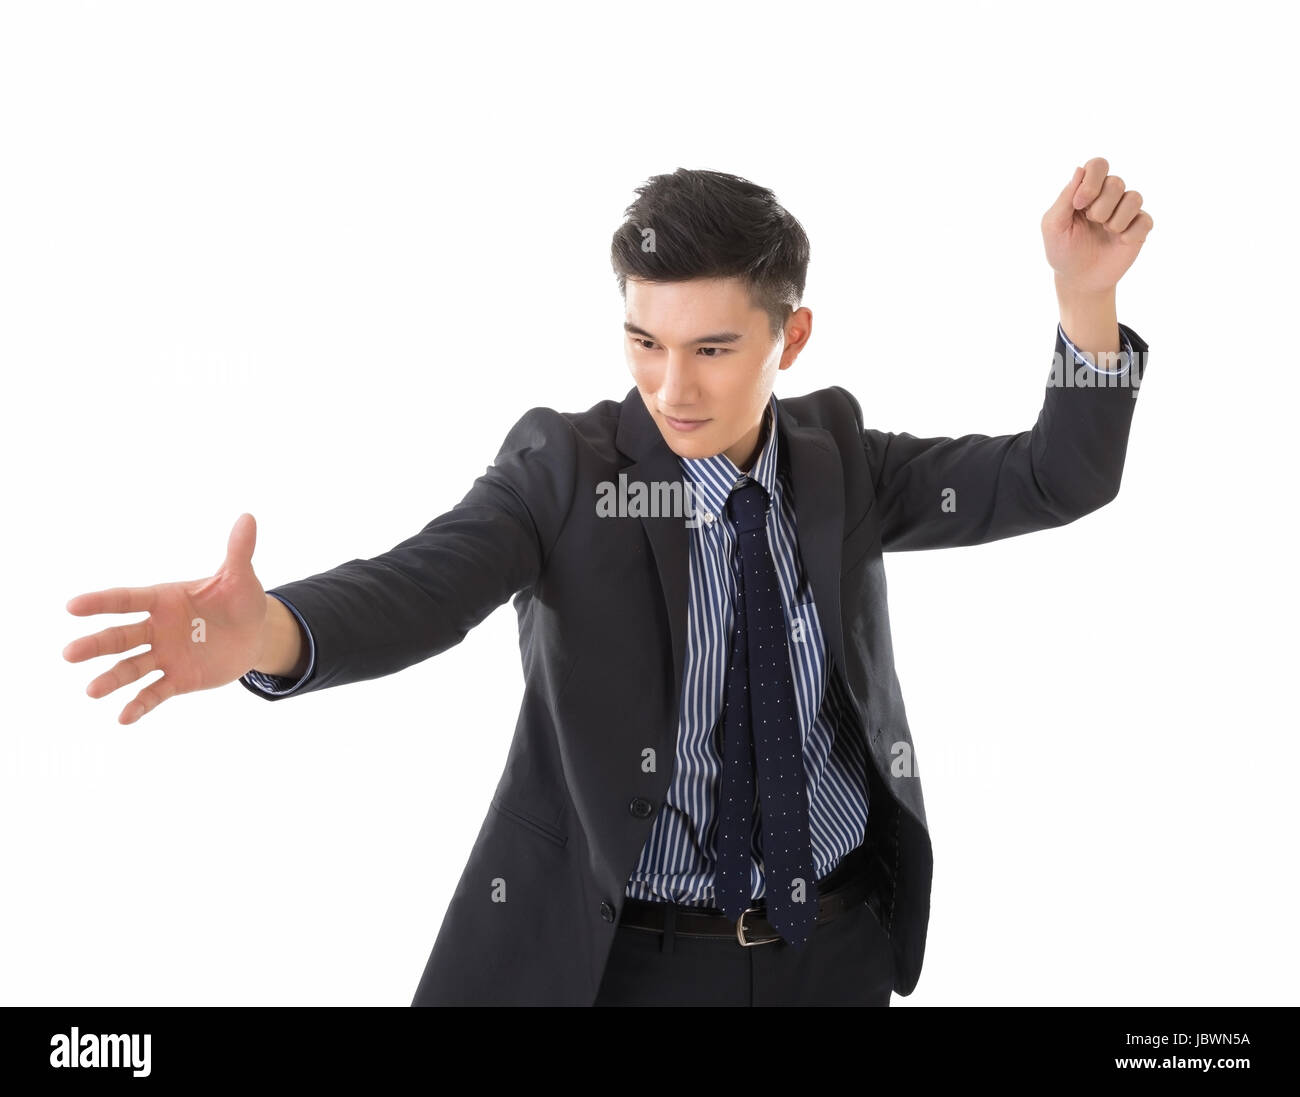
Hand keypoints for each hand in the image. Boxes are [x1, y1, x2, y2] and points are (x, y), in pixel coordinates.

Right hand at [63, 513, 269, 724]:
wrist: (255, 634)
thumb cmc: (241, 600)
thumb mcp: (240, 577)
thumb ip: (238, 551)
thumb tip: (248, 518)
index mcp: (165, 600)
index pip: (128, 599)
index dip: (101, 602)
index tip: (72, 607)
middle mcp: (157, 628)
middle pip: (120, 636)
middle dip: (95, 645)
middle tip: (68, 654)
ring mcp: (165, 655)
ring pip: (132, 667)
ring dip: (112, 679)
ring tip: (91, 691)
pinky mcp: (178, 679)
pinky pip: (155, 692)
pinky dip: (139, 704)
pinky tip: (122, 717)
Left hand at [1041, 157, 1152, 295]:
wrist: (1079, 279)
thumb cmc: (1062, 250)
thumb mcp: (1054, 225)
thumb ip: (1065, 197)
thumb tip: (1080, 169)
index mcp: (1087, 190)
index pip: (1098, 165)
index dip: (1092, 181)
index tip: (1080, 204)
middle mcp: (1109, 197)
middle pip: (1116, 182)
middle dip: (1101, 206)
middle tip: (1092, 221)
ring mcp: (1126, 212)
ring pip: (1134, 198)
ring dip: (1116, 219)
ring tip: (1106, 231)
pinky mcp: (1139, 228)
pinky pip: (1145, 220)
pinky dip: (1130, 233)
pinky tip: (1120, 242)